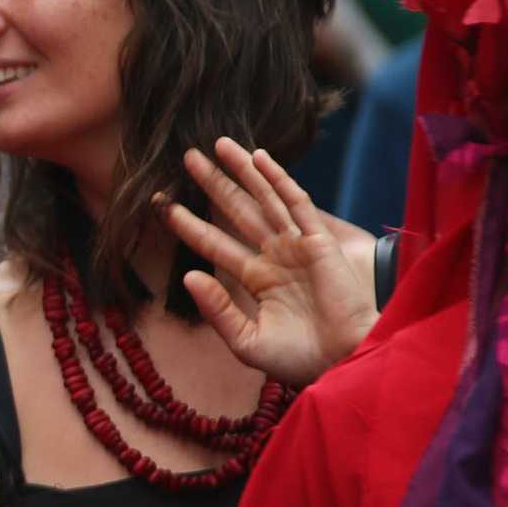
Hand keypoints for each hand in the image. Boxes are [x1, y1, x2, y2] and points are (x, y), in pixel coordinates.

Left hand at [166, 139, 378, 389]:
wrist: (344, 362)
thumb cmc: (300, 359)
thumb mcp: (247, 341)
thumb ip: (217, 310)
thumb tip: (188, 277)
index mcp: (256, 280)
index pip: (214, 243)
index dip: (189, 224)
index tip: (162, 204)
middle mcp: (274, 256)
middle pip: (235, 211)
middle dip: (213, 184)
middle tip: (186, 157)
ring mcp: (296, 246)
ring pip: (263, 199)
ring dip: (242, 171)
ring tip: (217, 144)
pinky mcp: (319, 242)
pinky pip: (296, 203)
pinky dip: (278, 180)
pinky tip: (260, 158)